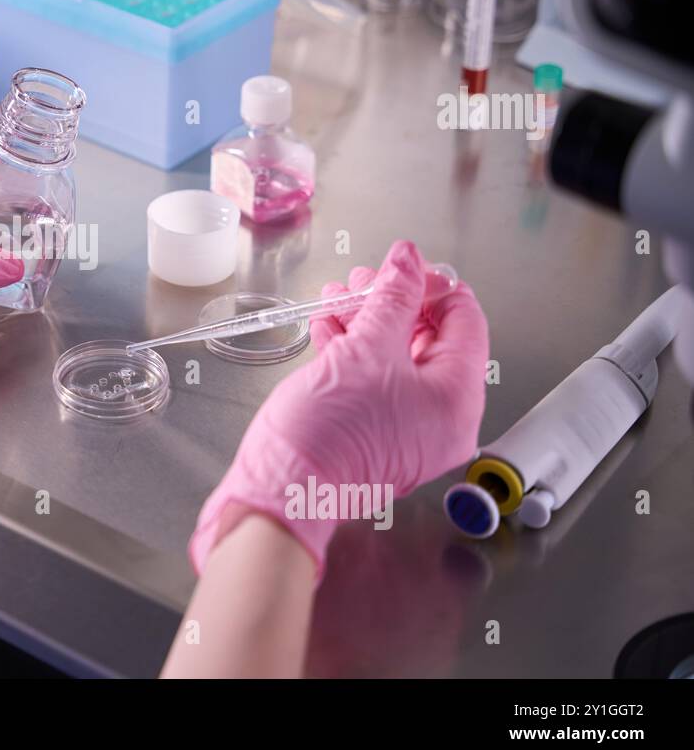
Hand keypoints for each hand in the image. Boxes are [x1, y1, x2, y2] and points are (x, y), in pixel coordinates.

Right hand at [189, 240, 488, 576]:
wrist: (283, 489)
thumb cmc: (329, 433)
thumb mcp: (365, 347)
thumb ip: (392, 296)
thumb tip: (407, 260)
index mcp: (458, 400)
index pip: (465, 322)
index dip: (434, 285)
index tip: (403, 265)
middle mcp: (443, 420)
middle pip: (430, 339)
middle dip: (393, 303)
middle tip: (364, 280)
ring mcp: (409, 430)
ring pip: (397, 359)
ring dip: (367, 322)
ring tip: (337, 298)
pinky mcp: (375, 435)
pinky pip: (376, 383)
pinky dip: (354, 352)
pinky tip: (329, 329)